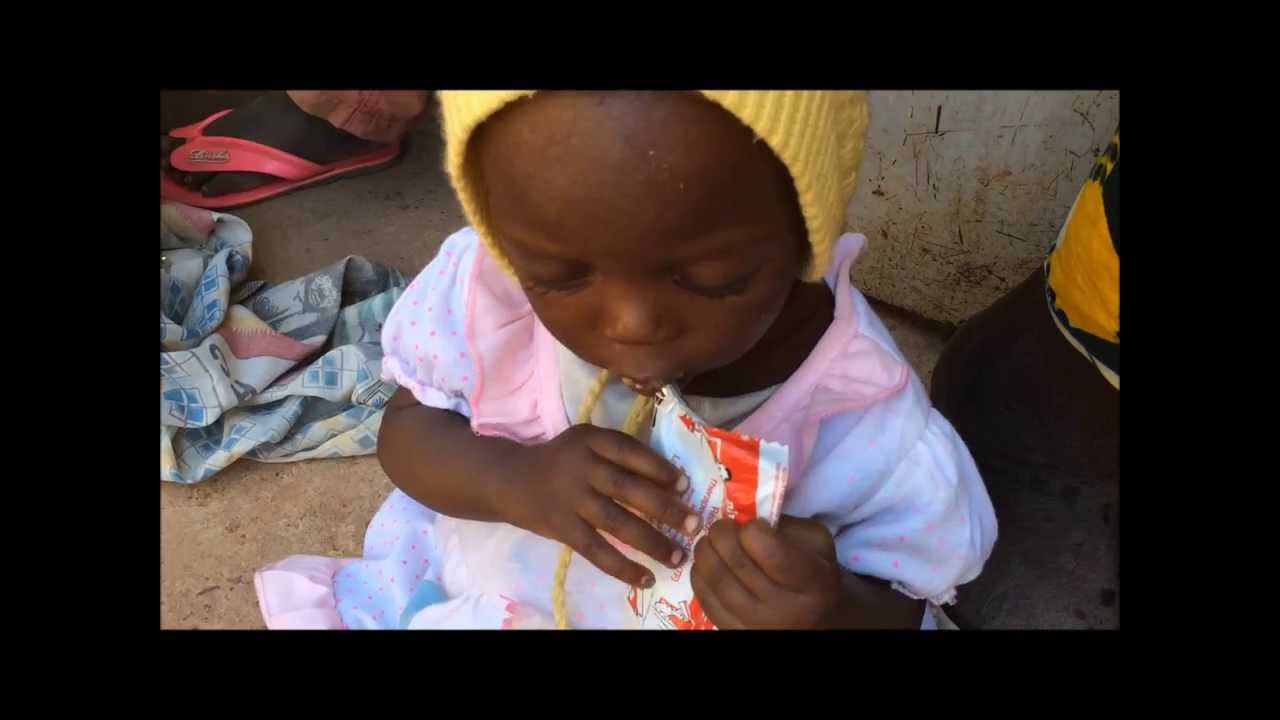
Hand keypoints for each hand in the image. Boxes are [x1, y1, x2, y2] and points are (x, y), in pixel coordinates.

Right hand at [503, 424, 701, 587]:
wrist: (510, 481)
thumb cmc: (561, 461)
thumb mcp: (586, 442)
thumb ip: (620, 454)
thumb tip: (671, 482)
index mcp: (590, 440)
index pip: (629, 451)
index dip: (658, 468)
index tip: (684, 485)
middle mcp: (581, 468)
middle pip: (627, 488)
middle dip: (664, 507)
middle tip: (693, 524)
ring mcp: (571, 500)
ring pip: (616, 523)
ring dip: (651, 541)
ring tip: (679, 557)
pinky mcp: (563, 529)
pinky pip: (597, 551)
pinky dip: (622, 567)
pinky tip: (646, 578)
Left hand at [690, 515, 844, 628]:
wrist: (817, 622)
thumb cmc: (816, 575)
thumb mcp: (817, 545)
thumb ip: (787, 526)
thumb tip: (746, 517)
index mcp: (811, 583)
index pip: (770, 552)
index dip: (752, 529)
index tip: (752, 524)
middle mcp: (784, 610)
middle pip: (737, 563)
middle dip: (721, 534)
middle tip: (723, 526)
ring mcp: (756, 626)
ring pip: (715, 580)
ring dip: (705, 551)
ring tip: (711, 542)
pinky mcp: (734, 632)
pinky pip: (705, 600)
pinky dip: (699, 575)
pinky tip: (707, 564)